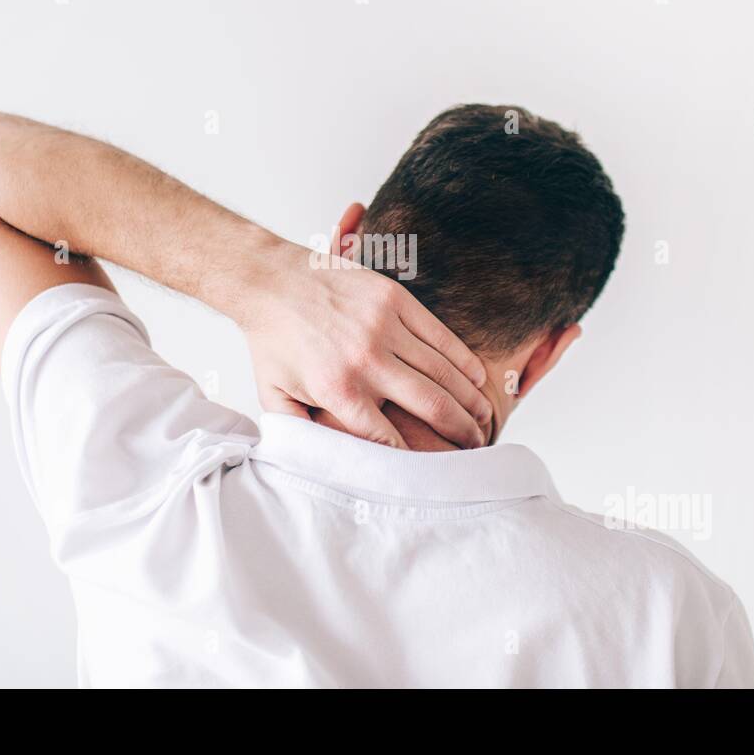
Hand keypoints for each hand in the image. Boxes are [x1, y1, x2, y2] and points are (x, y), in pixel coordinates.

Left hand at [242, 243, 492, 448]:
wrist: (269, 280)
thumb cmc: (273, 342)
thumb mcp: (273, 397)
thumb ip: (298, 433)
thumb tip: (324, 465)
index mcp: (338, 390)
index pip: (388, 439)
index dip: (414, 462)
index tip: (433, 474)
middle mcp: (366, 360)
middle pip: (430, 406)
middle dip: (460, 433)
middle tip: (475, 447)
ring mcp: (384, 326)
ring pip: (443, 371)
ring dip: (470, 399)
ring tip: (483, 419)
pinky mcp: (394, 299)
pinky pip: (440, 335)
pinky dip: (464, 360)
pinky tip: (478, 378)